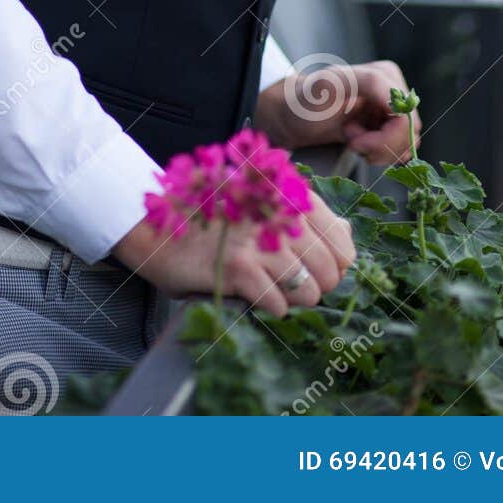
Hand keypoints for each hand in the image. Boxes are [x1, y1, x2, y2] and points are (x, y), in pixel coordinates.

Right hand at [111, 191, 355, 318]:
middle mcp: (279, 213)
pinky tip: (252, 295)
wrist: (155, 223)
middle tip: (291, 286)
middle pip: (329, 270)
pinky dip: (270, 308)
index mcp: (287, 194)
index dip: (338, 265)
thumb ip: (305, 215)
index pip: (342, 240)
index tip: (320, 272)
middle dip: (317, 287)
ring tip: (270, 290)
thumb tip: (348, 237)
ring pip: (308, 290)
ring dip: (293, 299)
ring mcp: (260, 240)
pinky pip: (278, 304)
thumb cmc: (209, 215)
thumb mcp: (258, 202)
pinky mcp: (239, 268)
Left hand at [256, 58, 421, 163]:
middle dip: (379, 146)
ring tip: (352, 140)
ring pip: (407, 145)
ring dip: (378, 151)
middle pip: (409, 133)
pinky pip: (401, 151)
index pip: (405, 116)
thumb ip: (368, 82)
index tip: (351, 138)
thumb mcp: (330, 84)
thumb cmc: (308, 100)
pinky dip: (380, 155)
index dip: (384, 137)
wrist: (296, 117)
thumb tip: (397, 100)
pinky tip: (359, 145)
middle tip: (350, 140)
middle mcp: (394, 90)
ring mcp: (394, 110)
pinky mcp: (391, 127)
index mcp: (385, 75)